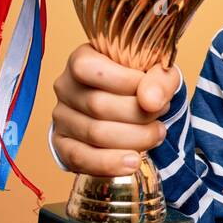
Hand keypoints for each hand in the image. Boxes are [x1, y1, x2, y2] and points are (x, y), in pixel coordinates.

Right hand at [50, 43, 181, 175]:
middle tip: (161, 115)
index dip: (128, 83)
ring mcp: (61, 116)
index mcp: (83, 59)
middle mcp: (66, 86)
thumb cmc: (142, 84)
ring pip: (94, 134)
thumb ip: (160, 80)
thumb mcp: (159, 73)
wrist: (133, 109)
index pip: (93, 69)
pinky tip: (132, 162)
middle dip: (139, 115)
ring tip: (156, 135)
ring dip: (133, 139)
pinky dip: (110, 163)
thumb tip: (150, 101)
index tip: (153, 92)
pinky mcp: (62, 145)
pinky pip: (80, 158)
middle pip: (98, 105)